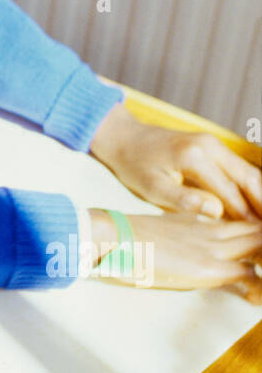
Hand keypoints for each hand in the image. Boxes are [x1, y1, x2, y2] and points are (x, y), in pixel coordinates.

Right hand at [87, 208, 261, 303]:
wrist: (112, 238)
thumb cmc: (125, 240)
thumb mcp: (159, 233)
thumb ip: (180, 237)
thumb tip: (186, 252)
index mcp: (199, 221)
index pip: (242, 224)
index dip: (256, 236)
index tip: (255, 252)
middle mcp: (211, 230)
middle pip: (257, 232)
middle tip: (260, 263)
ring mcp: (212, 247)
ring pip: (259, 247)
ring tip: (260, 285)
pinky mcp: (209, 267)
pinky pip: (249, 274)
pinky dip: (257, 286)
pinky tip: (255, 298)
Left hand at [89, 104, 261, 220]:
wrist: (124, 137)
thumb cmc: (134, 165)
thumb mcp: (152, 188)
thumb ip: (184, 200)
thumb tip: (218, 211)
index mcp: (194, 157)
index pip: (230, 191)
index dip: (247, 216)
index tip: (258, 236)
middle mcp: (209, 145)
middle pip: (249, 177)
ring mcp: (213, 143)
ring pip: (248, 172)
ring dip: (260, 196)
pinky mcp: (213, 146)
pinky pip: (238, 169)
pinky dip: (249, 187)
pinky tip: (254, 208)